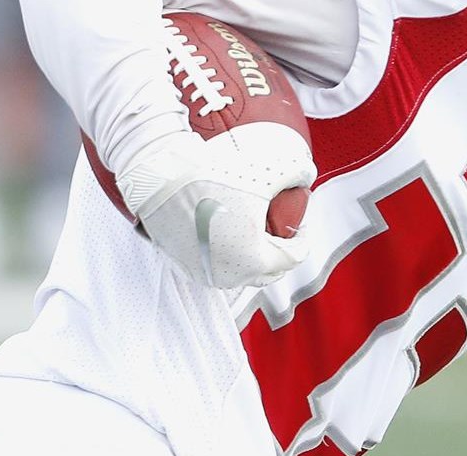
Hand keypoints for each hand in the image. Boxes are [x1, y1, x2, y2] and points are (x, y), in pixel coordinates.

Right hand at [117, 127, 312, 289]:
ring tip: (255, 230)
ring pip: (242, 271)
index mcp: (253, 260)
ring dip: (253, 255)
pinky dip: (229, 255)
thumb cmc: (212, 177)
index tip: (301, 222)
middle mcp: (229, 275)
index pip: (292, 258)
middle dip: (279, 251)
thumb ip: (297, 172)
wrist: (160, 179)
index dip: (302, 237)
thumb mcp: (266, 171)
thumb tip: (306, 175)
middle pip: (268, 271)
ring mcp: (205, 273)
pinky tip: (228, 231)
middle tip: (280, 228)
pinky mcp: (186, 267)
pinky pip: (218, 267)